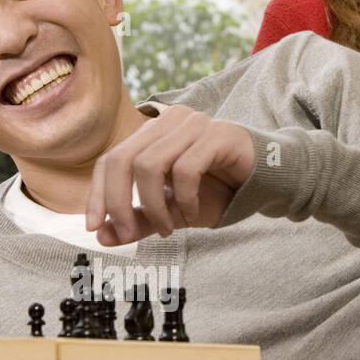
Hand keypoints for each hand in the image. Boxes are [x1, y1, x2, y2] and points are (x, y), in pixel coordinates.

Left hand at [85, 104, 254, 245]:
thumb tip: (102, 237)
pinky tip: (193, 212)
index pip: (110, 160)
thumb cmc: (217, 192)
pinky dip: (184, 198)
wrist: (265, 183)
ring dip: (154, 205)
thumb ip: (139, 221)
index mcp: (151, 134)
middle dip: (119, 203)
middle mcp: (168, 122)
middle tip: (127, 233)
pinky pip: (185, 169)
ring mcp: (193, 124)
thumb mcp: (171, 212)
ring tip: (169, 227)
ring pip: (149, 164)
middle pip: (122, 159)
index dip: (97, 194)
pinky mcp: (218, 134)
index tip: (94, 227)